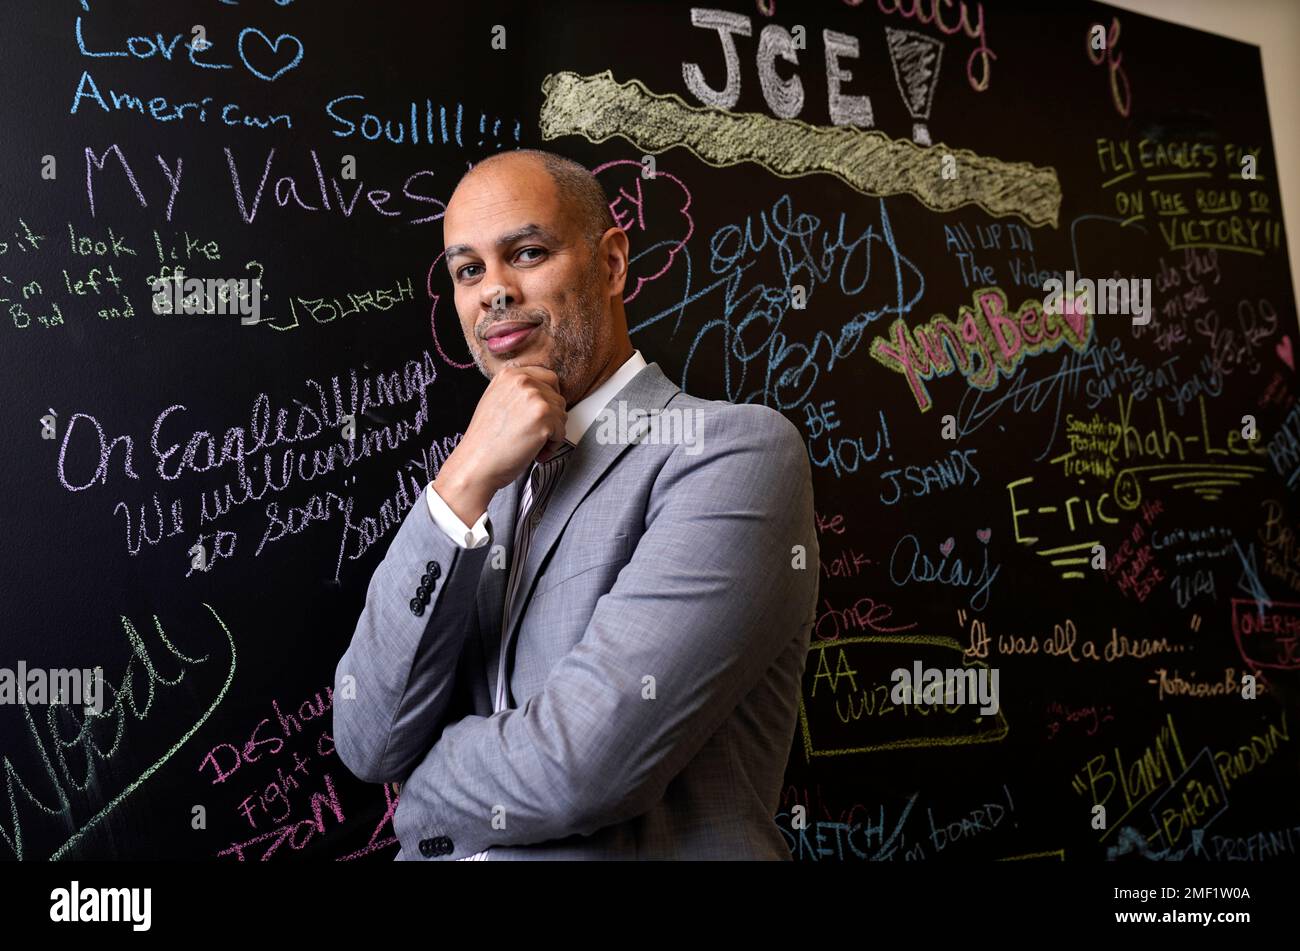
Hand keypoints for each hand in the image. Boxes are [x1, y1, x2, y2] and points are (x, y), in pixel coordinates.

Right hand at [432, 366, 566, 524]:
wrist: (476, 463)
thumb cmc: (485, 441)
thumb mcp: (495, 401)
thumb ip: (517, 392)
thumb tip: (541, 393)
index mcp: (510, 375)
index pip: (548, 377)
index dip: (548, 399)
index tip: (540, 414)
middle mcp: (523, 381)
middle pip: (557, 397)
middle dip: (551, 417)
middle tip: (534, 432)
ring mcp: (535, 398)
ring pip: (561, 415)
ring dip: (551, 433)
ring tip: (531, 444)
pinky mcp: (544, 417)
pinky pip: (561, 432)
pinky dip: (551, 446)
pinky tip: (533, 451)